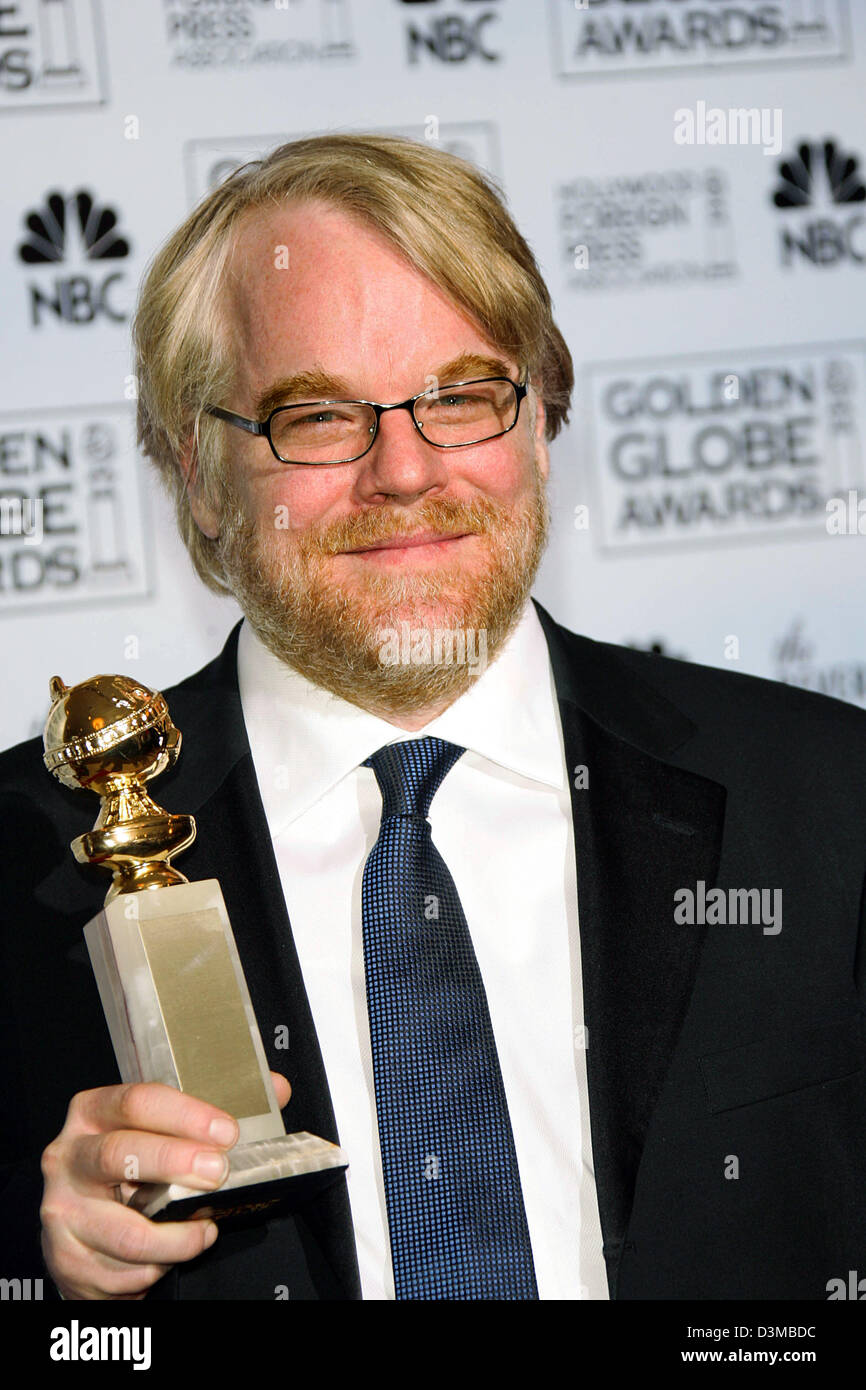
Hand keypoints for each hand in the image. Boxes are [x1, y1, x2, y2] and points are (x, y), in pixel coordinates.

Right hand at [39, 1072, 290, 1299]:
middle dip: (176, 1163)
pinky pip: (124, 1270)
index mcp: (94, 1113)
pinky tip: (173, 1255)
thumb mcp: (164, 1132)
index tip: (226, 1131)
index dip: (186, 1114)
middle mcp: (70, 1157)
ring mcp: (65, 1211)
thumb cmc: (129, 1170)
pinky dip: (159, 1268)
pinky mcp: (67, 1259)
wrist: (83, 1227)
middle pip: (120, 1154)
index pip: (137, 1101)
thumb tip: (275, 1090)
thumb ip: (215, 1111)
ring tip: (204, 1232)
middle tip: (218, 1173)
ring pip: (127, 1231)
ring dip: (177, 1238)